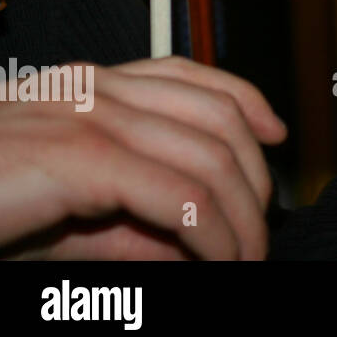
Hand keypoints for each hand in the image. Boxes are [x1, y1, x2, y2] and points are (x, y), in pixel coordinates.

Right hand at [0, 56, 285, 259]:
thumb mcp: (59, 214)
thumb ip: (126, 219)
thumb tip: (196, 240)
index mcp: (87, 84)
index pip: (189, 74)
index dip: (246, 99)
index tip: (276, 134)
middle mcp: (94, 86)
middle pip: (216, 117)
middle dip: (254, 179)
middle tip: (259, 234)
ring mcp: (87, 113)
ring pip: (210, 157)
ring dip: (242, 218)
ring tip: (245, 261)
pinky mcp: (79, 155)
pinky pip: (181, 194)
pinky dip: (215, 234)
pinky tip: (219, 262)